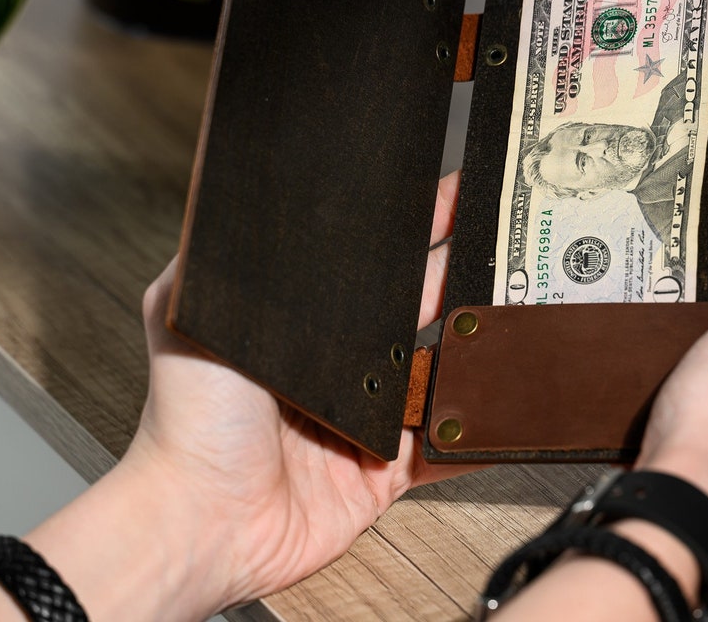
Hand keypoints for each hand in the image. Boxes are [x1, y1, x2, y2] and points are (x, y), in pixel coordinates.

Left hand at [114, 171, 467, 617]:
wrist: (202, 517)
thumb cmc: (188, 416)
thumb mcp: (188, 304)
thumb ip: (219, 250)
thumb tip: (238, 190)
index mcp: (304, 320)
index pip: (372, 261)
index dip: (413, 227)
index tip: (452, 193)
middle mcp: (341, 363)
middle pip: (419, 305)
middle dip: (462, 271)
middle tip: (506, 240)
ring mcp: (370, 415)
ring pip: (441, 371)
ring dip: (478, 344)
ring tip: (519, 309)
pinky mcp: (389, 468)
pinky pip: (447, 446)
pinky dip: (482, 432)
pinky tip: (510, 402)